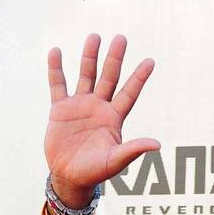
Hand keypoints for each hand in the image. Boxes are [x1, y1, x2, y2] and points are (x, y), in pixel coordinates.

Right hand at [44, 32, 159, 206]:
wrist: (69, 177)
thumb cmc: (95, 172)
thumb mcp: (116, 161)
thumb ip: (133, 150)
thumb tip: (157, 144)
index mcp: (114, 118)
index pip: (129, 93)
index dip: (139, 78)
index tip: (150, 61)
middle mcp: (98, 107)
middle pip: (109, 77)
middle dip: (115, 58)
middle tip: (122, 38)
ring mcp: (79, 105)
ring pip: (86, 75)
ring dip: (90, 57)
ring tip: (95, 36)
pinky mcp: (60, 109)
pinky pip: (58, 85)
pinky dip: (56, 69)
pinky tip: (56, 52)